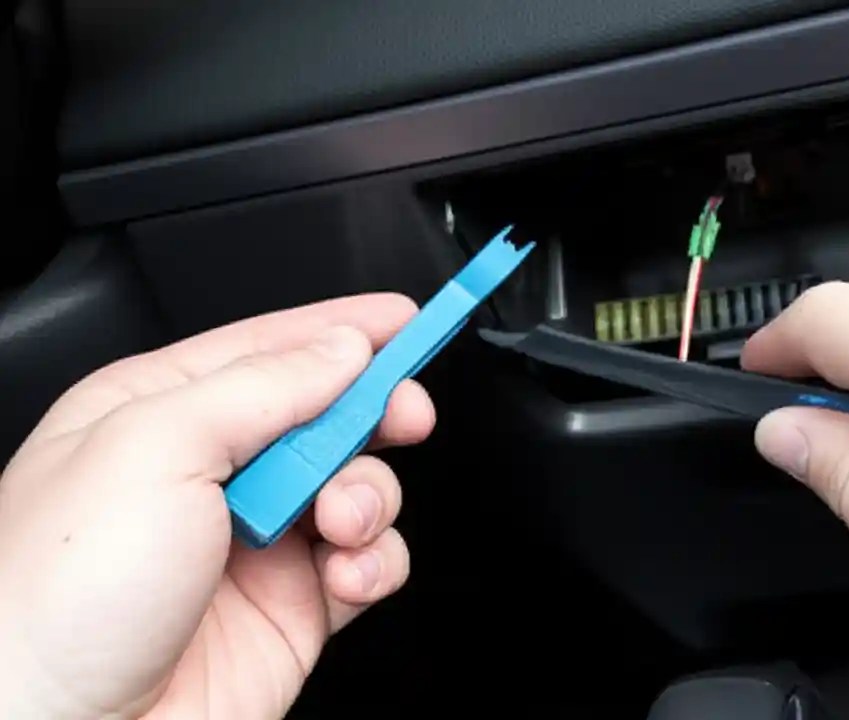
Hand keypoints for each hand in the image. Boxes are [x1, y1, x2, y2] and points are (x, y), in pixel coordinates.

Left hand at [0, 294, 433, 718]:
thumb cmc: (55, 598)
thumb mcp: (154, 446)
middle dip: (375, 411)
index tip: (410, 320)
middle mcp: (208, 474)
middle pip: (326, 415)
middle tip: (405, 415)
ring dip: (370, 496)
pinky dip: (376, 563)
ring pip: (358, 488)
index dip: (346, 330)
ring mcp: (255, 542)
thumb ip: (262, 386)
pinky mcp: (292, 608)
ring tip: (342, 520)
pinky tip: (347, 573)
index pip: (271, 349)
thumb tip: (340, 351)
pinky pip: (368, 563)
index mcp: (158, 413)